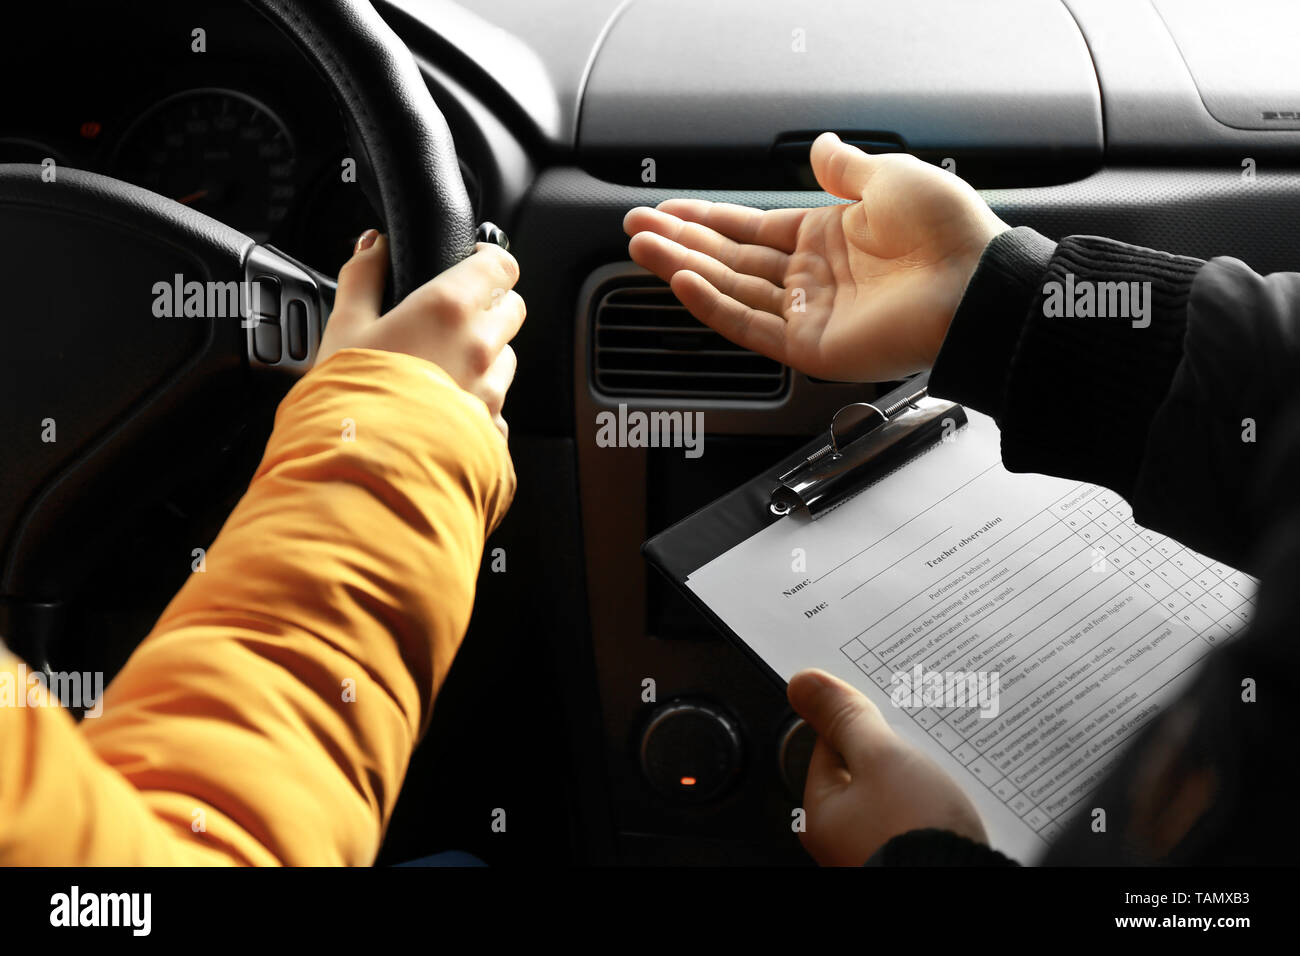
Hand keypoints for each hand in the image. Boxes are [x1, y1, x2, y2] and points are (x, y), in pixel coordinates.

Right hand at [318, 230, 525, 438]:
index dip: (488, 260)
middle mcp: (481, 347)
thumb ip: (362, 276)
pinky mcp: (493, 430)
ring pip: (506, 359)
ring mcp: (492, 392)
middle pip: (512, 309)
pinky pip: (497, 407)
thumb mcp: (343, 327)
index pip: (501, 264)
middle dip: (489, 307)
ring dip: (486, 357)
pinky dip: (478, 403)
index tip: (472, 262)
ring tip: (440, 371)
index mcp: (449, 309)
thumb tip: (373, 245)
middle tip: (450, 320)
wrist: (364, 472)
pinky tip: (442, 410)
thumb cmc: (349, 399)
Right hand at [624, 132, 1007, 381]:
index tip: (668, 209)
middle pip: (732, 259)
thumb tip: (819, 146)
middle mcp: (814, 278)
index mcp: (830, 237)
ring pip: (732, 290)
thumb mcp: (889, 179)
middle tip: (637, 229)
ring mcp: (809, 314)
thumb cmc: (946, 233)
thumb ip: (844, 169)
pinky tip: (684, 280)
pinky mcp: (810, 347)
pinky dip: (714, 304)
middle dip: (682, 242)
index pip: (753, 229)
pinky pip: (751, 326)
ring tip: (643, 249)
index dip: (709, 218)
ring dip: (685, 268)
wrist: (976, 285)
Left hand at [788, 668, 987, 865]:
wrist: (959, 884)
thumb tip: (803, 683)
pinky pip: (914, 820)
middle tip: (920, 742)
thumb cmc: (914, 833)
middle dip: (891, 753)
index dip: (859, 721)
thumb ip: (846, 719)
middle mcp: (841, 839)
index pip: (829, 747)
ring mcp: (875, 849)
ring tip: (940, 770)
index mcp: (819, 815)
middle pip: (863, 774)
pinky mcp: (907, 857)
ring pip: (892, 796)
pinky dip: (929, 806)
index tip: (885, 708)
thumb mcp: (881, 759)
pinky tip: (949, 799)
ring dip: (915, 780)